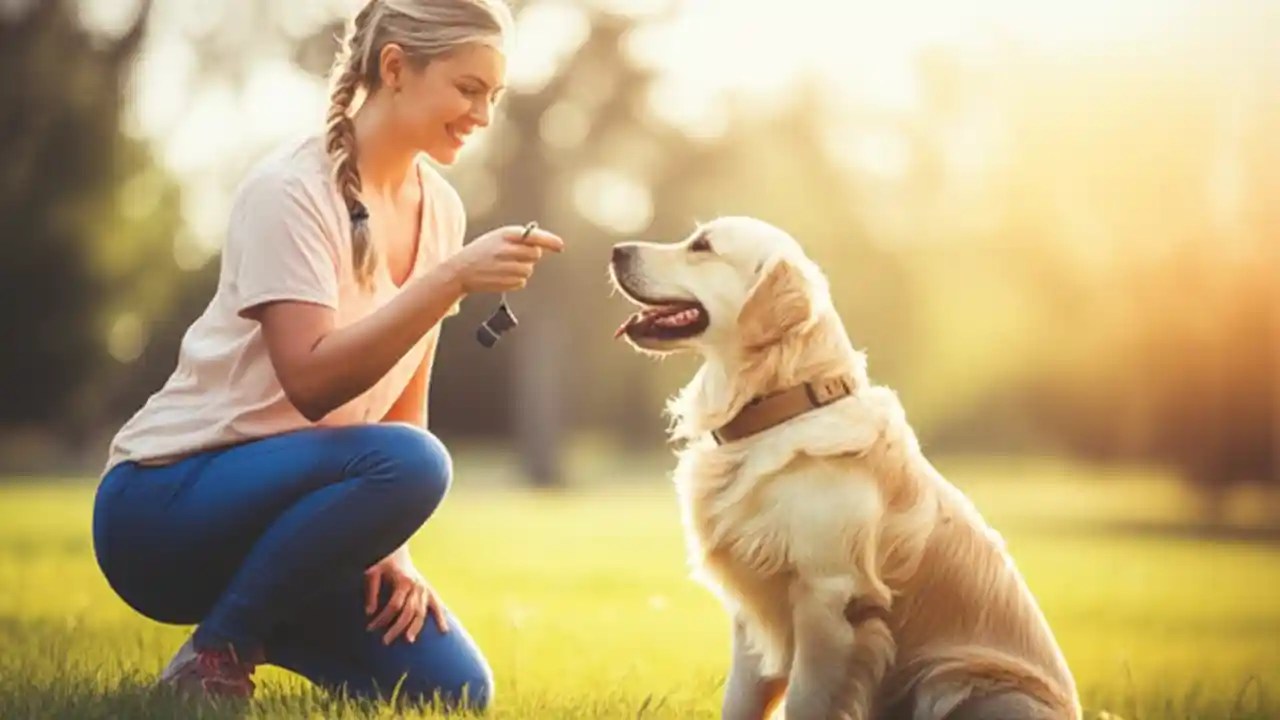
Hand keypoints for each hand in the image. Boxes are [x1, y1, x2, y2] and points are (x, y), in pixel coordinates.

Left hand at [364, 545, 446, 644]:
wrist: (397, 546)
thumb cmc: (383, 558)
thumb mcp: (373, 571)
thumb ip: (372, 591)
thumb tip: (369, 613)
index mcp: (404, 580)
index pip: (394, 606)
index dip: (382, 618)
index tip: (370, 628)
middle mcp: (417, 585)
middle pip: (409, 612)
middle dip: (397, 628)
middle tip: (385, 641)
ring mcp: (424, 587)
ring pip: (422, 612)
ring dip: (416, 627)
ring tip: (409, 640)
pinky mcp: (427, 588)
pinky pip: (436, 604)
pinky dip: (440, 617)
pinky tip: (444, 630)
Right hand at [444, 224, 564, 293]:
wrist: (460, 271)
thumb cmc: (479, 252)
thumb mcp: (496, 237)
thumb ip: (518, 239)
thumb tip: (540, 245)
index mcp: (505, 235)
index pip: (534, 236)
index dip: (550, 241)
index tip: (560, 245)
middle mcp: (508, 249)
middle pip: (535, 255)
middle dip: (530, 256)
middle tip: (515, 256)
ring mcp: (507, 267)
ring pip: (529, 270)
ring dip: (521, 269)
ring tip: (504, 267)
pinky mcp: (507, 282)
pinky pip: (522, 282)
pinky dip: (515, 280)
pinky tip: (501, 276)